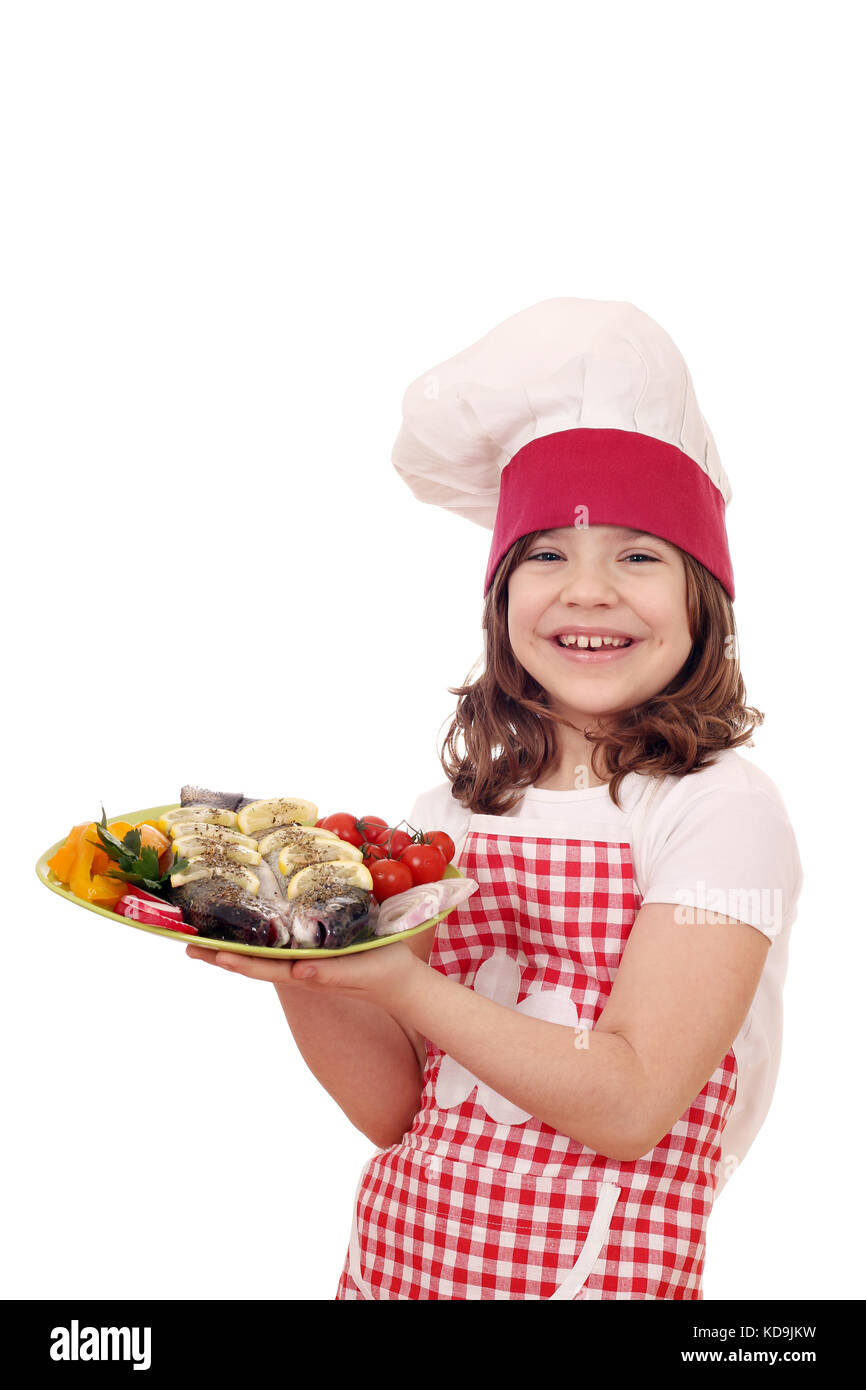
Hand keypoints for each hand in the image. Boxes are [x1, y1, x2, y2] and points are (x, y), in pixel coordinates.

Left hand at [186, 939, 424, 1013]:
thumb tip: (299, 972)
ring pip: (260, 954)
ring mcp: (303, 962)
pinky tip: (248, 927)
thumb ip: (329, 973)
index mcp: (306, 974)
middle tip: (186, 942)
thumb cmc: (383, 973)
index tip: (208, 952)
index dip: (234, 960)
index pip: (261, 968)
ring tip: (205, 934)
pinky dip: (256, 938)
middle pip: (251, 962)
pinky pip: (277, 946)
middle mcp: (297, 969)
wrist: (402, 982)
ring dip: (232, 945)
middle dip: (219, 953)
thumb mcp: (358, 971)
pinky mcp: (312, 952)